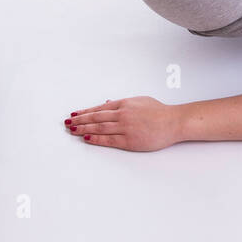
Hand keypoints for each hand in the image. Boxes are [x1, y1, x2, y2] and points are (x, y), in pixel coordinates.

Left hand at [64, 96, 182, 151]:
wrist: (173, 122)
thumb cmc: (159, 111)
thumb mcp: (140, 101)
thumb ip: (123, 103)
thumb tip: (107, 102)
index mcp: (124, 103)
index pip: (99, 108)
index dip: (85, 112)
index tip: (75, 114)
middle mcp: (122, 114)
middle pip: (96, 118)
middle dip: (80, 120)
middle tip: (68, 123)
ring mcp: (125, 127)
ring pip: (99, 128)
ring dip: (84, 129)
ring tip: (72, 130)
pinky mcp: (129, 140)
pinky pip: (109, 140)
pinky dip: (96, 139)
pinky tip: (86, 139)